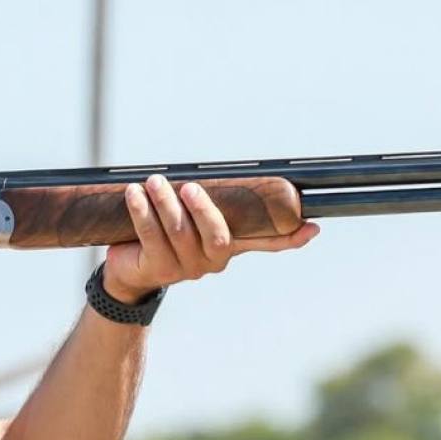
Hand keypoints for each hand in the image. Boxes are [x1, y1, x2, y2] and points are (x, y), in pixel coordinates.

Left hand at [102, 176, 319, 303]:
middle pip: (217, 237)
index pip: (265, 243)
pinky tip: (134, 194)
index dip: (288, 238)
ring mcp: (186, 268)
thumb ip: (209, 202)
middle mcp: (212, 260)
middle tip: (189, 188)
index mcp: (228, 245)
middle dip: (203, 211)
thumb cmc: (164, 233)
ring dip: (165, 204)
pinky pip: (151, 236)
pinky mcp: (158, 269)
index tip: (311, 228)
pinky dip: (142, 212)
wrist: (129, 269)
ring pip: (180, 233)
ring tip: (154, 181)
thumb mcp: (191, 218)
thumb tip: (220, 170)